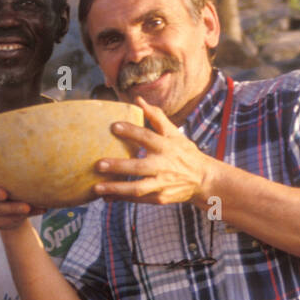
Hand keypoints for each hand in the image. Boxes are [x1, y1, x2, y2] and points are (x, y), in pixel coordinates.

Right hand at [0, 160, 45, 230]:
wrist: (17, 209)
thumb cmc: (14, 180)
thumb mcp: (13, 171)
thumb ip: (16, 162)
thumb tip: (40, 148)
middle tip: (4, 194)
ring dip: (11, 208)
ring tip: (27, 207)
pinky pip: (5, 221)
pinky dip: (22, 216)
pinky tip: (39, 209)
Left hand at [93, 96, 215, 205]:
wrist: (202, 180)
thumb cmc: (184, 153)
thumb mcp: (174, 133)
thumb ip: (156, 117)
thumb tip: (138, 100)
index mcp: (166, 147)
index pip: (147, 137)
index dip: (131, 131)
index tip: (113, 126)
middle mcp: (164, 166)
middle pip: (139, 167)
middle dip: (118, 166)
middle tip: (98, 164)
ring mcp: (162, 184)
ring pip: (137, 189)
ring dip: (116, 189)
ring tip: (96, 187)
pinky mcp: (160, 198)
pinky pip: (138, 200)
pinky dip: (121, 198)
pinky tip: (105, 196)